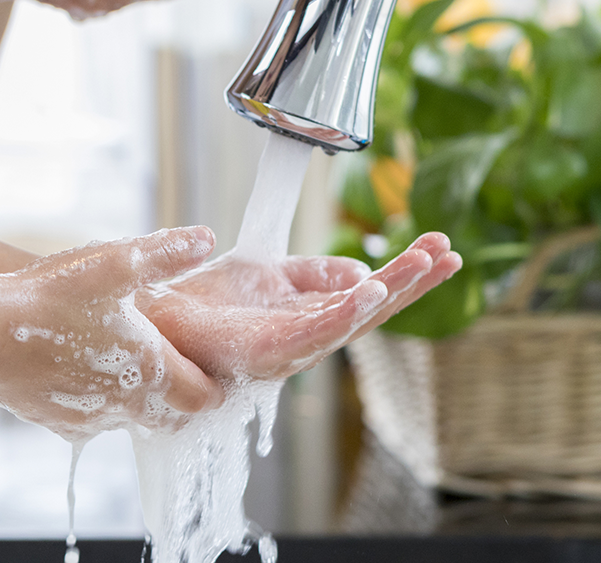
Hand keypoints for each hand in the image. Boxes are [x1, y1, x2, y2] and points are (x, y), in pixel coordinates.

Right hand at [0, 227, 225, 440]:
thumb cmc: (54, 297)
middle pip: (170, 418)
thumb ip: (165, 253)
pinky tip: (74, 367)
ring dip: (130, 397)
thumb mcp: (117, 263)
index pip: (203, 399)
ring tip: (116, 359)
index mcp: (152, 371)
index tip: (209, 368)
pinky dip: (88, 399)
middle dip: (177, 399)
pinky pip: (85, 419)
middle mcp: (125, 406)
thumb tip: (204, 238)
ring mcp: (89, 419)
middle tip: (171, 367)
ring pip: (126, 419)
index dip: (212, 385)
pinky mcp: (54, 422)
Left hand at [136, 233, 462, 380]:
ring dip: (390, 293)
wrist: (149, 318)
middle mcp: (304, 339)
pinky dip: (343, 313)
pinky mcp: (263, 353)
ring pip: (350, 321)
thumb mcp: (264, 274)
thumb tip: (359, 269)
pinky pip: (312, 332)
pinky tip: (369, 289)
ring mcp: (287, 350)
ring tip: (425, 262)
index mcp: (307, 319)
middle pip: (371, 311)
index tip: (440, 246)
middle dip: (413, 284)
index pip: (367, 296)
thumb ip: (310, 273)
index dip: (405, 275)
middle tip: (451, 253)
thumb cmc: (200, 303)